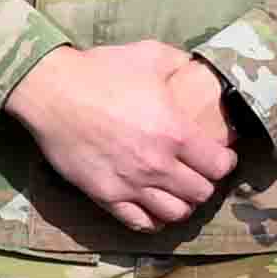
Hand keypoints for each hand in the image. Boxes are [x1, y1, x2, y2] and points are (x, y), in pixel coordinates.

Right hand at [5, 41, 236, 231]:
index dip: (224, 162)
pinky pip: (139, 222)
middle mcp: (158, 164)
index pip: (218, 166)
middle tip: (197, 174)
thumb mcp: (149, 54)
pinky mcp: (105, 195)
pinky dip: (152, 220)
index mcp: (175, 132)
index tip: (219, 157)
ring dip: (181, 204)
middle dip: (204, 184)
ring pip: (174, 213)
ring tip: (176, 193)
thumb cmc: (100, 71)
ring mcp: (131, 184)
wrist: (52, 91)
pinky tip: (152, 208)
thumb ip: (180, 63)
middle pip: (200, 194)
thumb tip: (196, 66)